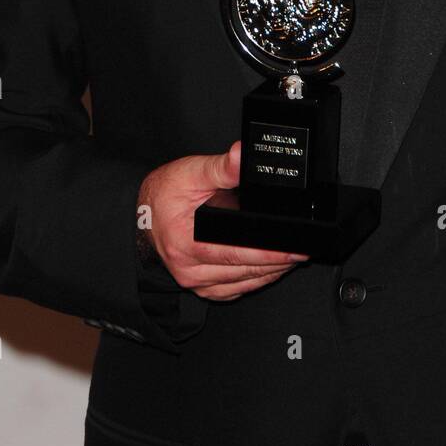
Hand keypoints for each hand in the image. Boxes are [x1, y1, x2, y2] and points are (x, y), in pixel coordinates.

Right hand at [137, 141, 309, 300]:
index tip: (293, 250)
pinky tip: (271, 268)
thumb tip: (242, 156)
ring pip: (244, 284)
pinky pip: (236, 290)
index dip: (268, 253)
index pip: (235, 254)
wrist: (142, 215)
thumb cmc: (163, 195)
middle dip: (278, 262)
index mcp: (186, 242)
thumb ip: (221, 166)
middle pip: (244, 272)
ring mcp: (195, 282)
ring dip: (271, 273)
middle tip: (302, 251)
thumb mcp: (190, 173)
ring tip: (292, 258)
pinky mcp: (202, 287)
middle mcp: (189, 269)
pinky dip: (256, 280)